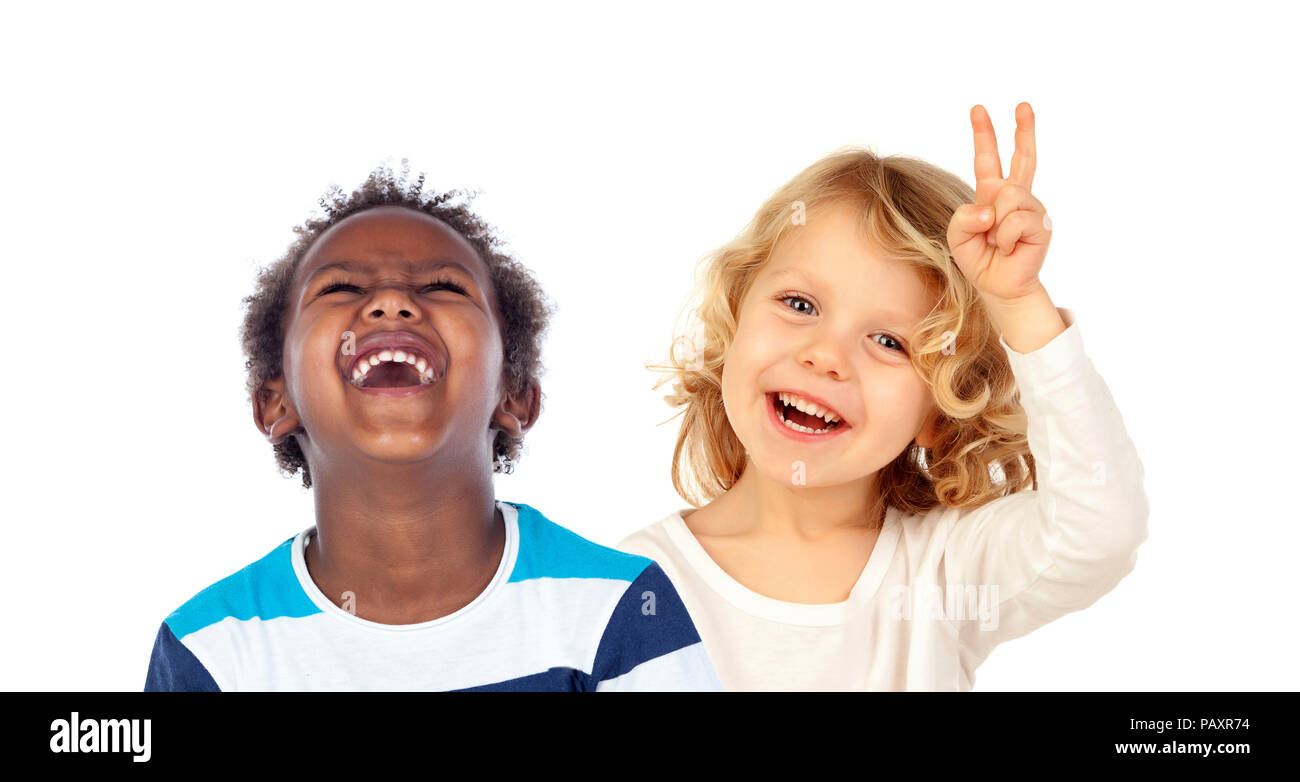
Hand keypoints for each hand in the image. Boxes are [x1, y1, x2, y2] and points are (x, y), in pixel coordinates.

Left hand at [946, 102, 1051, 303]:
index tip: (979, 109)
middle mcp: (1014, 197)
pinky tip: (1010, 247)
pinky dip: (1005, 237)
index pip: (988, 159)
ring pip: (1009, 195)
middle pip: (1022, 158)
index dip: (984, 134)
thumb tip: (992, 210)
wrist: (998, 286)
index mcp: (991, 194)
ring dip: (995, 224)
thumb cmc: (979, 258)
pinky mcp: (1041, 224)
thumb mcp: (957, 236)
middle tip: (1023, 104)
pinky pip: (1016, 220)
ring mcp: (1030, 208)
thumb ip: (964, 217)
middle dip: (1023, 130)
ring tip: (998, 241)